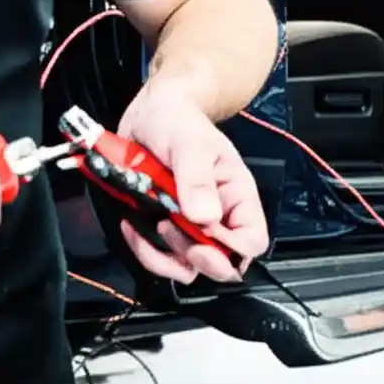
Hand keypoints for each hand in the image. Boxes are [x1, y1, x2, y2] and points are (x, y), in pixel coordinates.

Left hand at [116, 83, 268, 283]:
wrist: (150, 115)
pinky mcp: (163, 229)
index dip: (230, 250)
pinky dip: (144, 249)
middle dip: (193, 255)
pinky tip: (132, 224)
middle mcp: (217, 218)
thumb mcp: (191, 144)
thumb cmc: (179, 121)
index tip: (202, 233)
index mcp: (237, 198)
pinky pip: (159, 258)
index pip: (251, 242)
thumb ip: (197, 179)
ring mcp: (189, 227)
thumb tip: (204, 218)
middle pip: (220, 264)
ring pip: (188, 268)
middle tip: (170, 225)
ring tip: (153, 222)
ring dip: (165, 256)